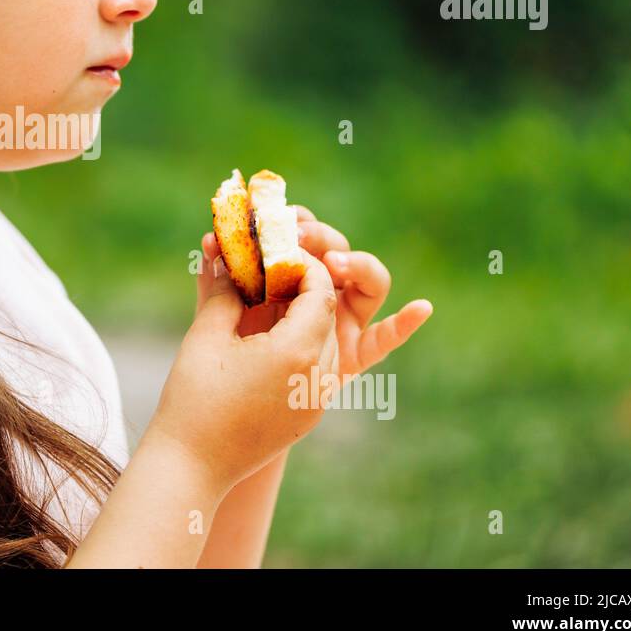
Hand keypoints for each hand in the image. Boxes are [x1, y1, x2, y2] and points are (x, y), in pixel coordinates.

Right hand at [151, 244, 338, 490]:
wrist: (192, 465)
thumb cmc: (194, 397)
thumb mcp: (207, 333)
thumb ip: (228, 290)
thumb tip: (233, 261)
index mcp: (298, 350)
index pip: (319, 291)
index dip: (301, 266)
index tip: (276, 255)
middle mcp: (318, 376)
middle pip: (326, 315)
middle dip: (303, 288)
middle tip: (271, 271)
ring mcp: (317, 400)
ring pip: (325, 342)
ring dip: (304, 317)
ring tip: (268, 302)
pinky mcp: (308, 417)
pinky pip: (316, 369)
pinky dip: (300, 345)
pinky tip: (268, 339)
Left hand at [197, 211, 431, 383]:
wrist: (236, 411)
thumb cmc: (224, 357)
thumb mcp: (215, 316)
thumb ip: (215, 281)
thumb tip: (208, 241)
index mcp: (290, 271)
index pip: (302, 233)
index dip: (295, 221)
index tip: (279, 218)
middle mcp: (323, 288)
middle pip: (337, 248)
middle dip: (322, 237)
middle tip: (300, 239)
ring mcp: (344, 317)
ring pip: (368, 280)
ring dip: (358, 264)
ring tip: (337, 264)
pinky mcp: (357, 351)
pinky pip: (386, 337)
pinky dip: (406, 322)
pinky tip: (422, 308)